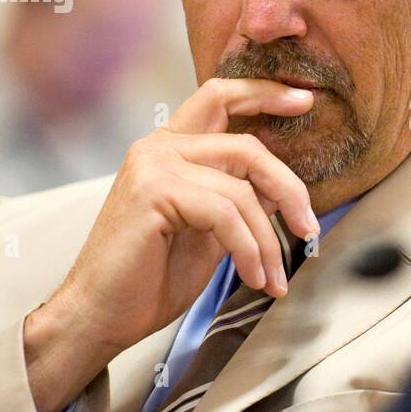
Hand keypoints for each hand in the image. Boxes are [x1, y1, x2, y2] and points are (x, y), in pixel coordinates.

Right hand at [24, 78, 320, 411]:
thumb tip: (287, 189)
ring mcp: (153, 165)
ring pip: (242, 188)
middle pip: (246, 145)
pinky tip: (254, 278)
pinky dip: (250, 249)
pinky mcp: (153, 191)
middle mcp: (159, 147)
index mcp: (169, 148)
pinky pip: (226, 213)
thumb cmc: (150, 279)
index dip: (265, 93)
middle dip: (289, 188)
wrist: (101, 318)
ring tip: (274, 278)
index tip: (305, 100)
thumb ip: (240, 200)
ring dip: (269, 239)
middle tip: (309, 229)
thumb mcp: (211, 231)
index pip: (221, 98)